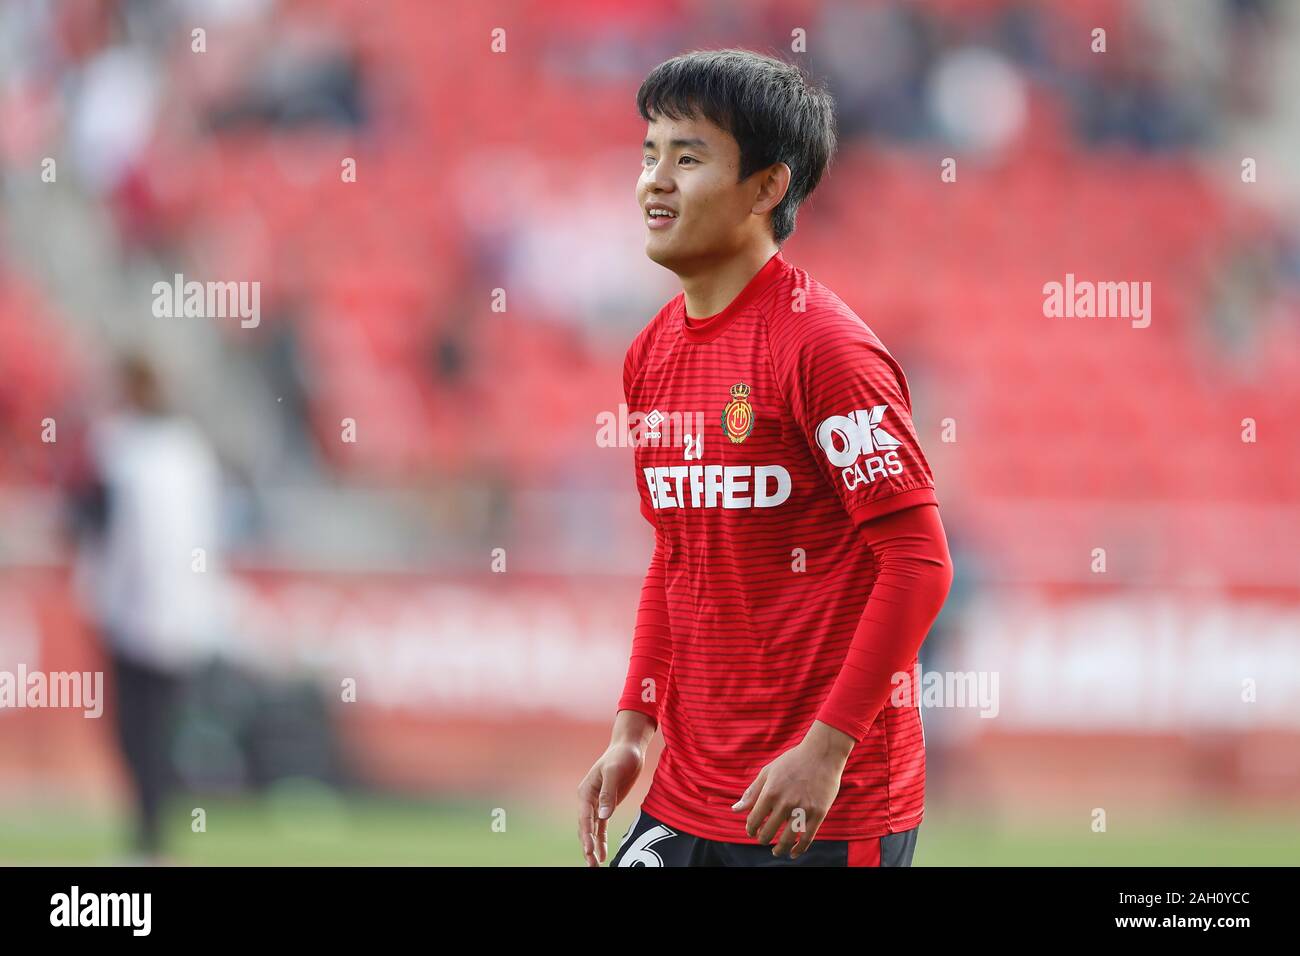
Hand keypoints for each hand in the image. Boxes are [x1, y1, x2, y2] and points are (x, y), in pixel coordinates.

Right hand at [577, 740, 644, 866]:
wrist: (628, 748)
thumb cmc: (621, 757)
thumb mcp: (614, 772)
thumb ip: (608, 794)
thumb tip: (603, 815)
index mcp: (586, 792)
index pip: (584, 817)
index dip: (586, 834)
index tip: (589, 848)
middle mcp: (588, 800)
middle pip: (585, 827)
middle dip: (587, 845)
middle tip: (591, 863)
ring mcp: (597, 804)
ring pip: (592, 830)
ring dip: (592, 846)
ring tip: (594, 864)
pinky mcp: (607, 806)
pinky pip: (601, 827)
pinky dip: (601, 840)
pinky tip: (602, 853)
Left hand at [731, 720, 853, 859]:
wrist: (822, 753)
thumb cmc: (792, 761)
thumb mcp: (768, 772)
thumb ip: (751, 793)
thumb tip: (735, 811)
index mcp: (770, 792)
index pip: (754, 820)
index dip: (750, 829)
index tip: (751, 832)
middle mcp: (785, 802)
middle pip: (768, 832)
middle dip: (762, 839)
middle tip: (762, 839)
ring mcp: (803, 809)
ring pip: (787, 839)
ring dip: (779, 849)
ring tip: (775, 851)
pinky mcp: (819, 813)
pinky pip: (807, 838)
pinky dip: (798, 849)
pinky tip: (792, 853)